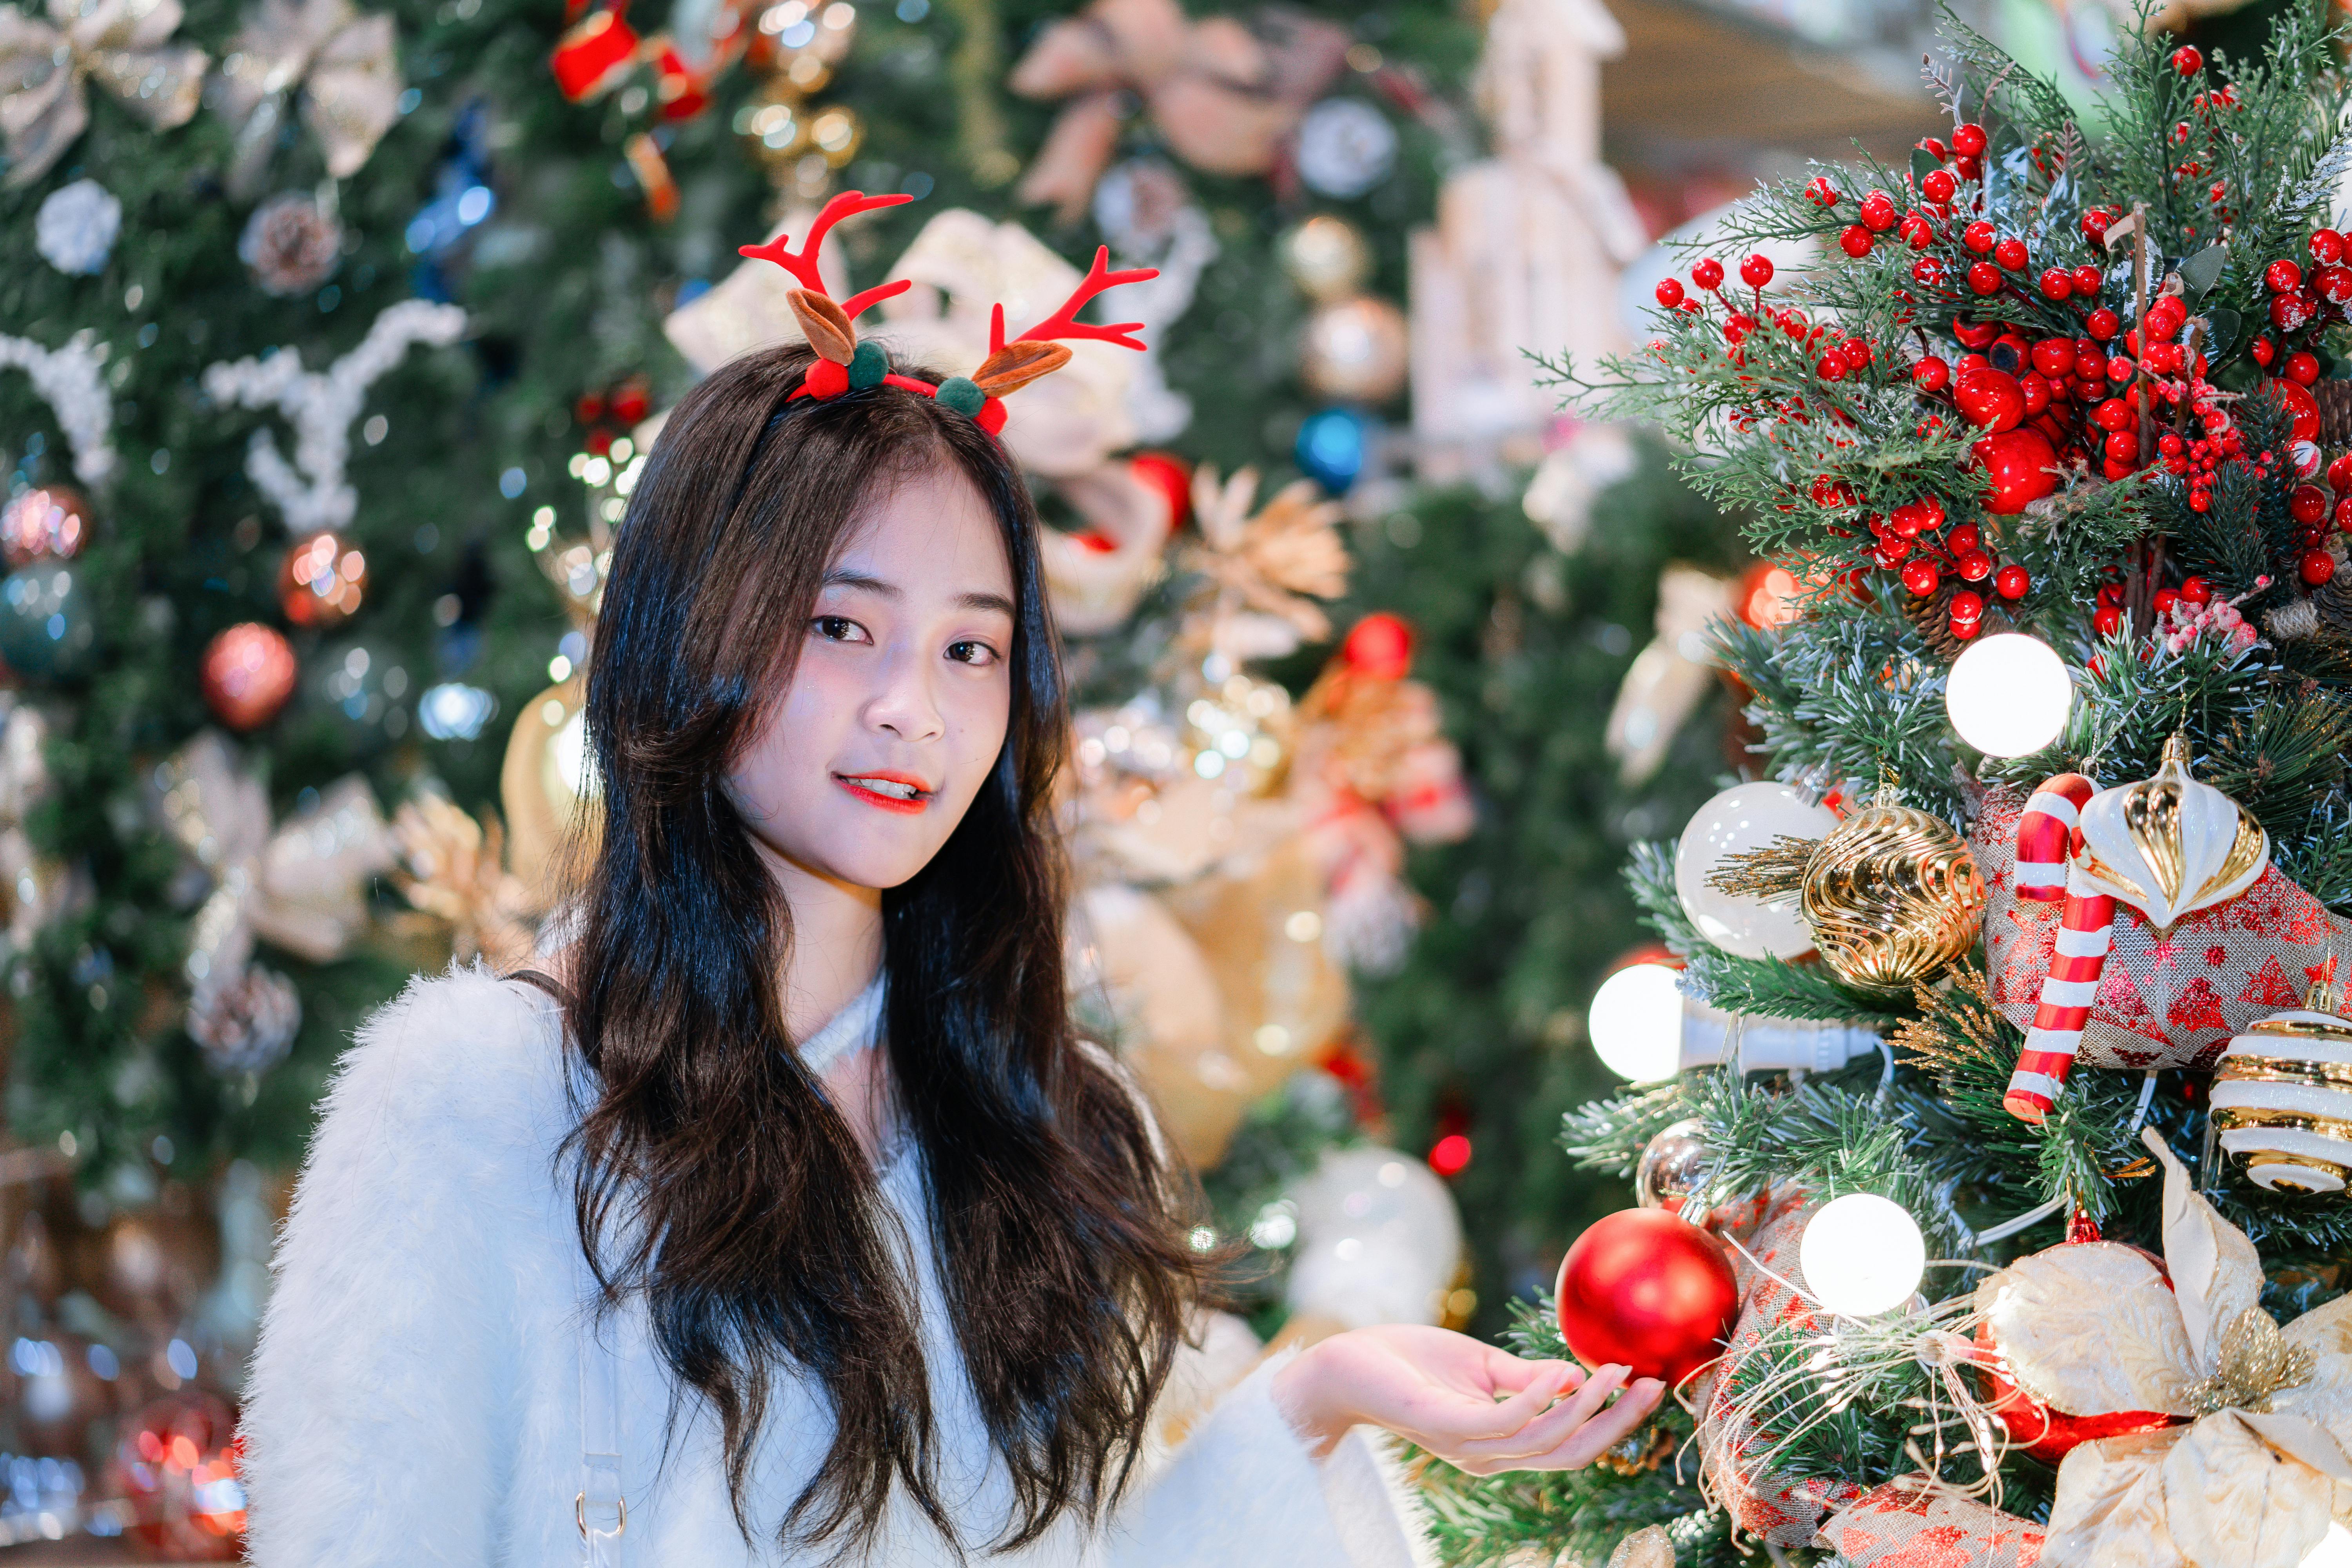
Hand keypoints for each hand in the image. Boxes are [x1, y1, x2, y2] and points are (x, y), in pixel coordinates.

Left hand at [1270, 1324, 1664, 1474]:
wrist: (1346, 1362)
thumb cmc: (1409, 1361)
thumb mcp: (1480, 1366)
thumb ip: (1527, 1377)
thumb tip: (1578, 1373)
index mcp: (1500, 1443)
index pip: (1572, 1444)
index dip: (1615, 1422)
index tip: (1649, 1385)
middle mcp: (1489, 1456)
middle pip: (1571, 1453)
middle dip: (1617, 1425)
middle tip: (1653, 1386)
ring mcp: (1468, 1446)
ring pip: (1545, 1442)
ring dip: (1587, 1408)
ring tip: (1613, 1370)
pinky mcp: (1446, 1425)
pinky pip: (1505, 1422)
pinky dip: (1539, 1398)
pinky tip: (1562, 1372)